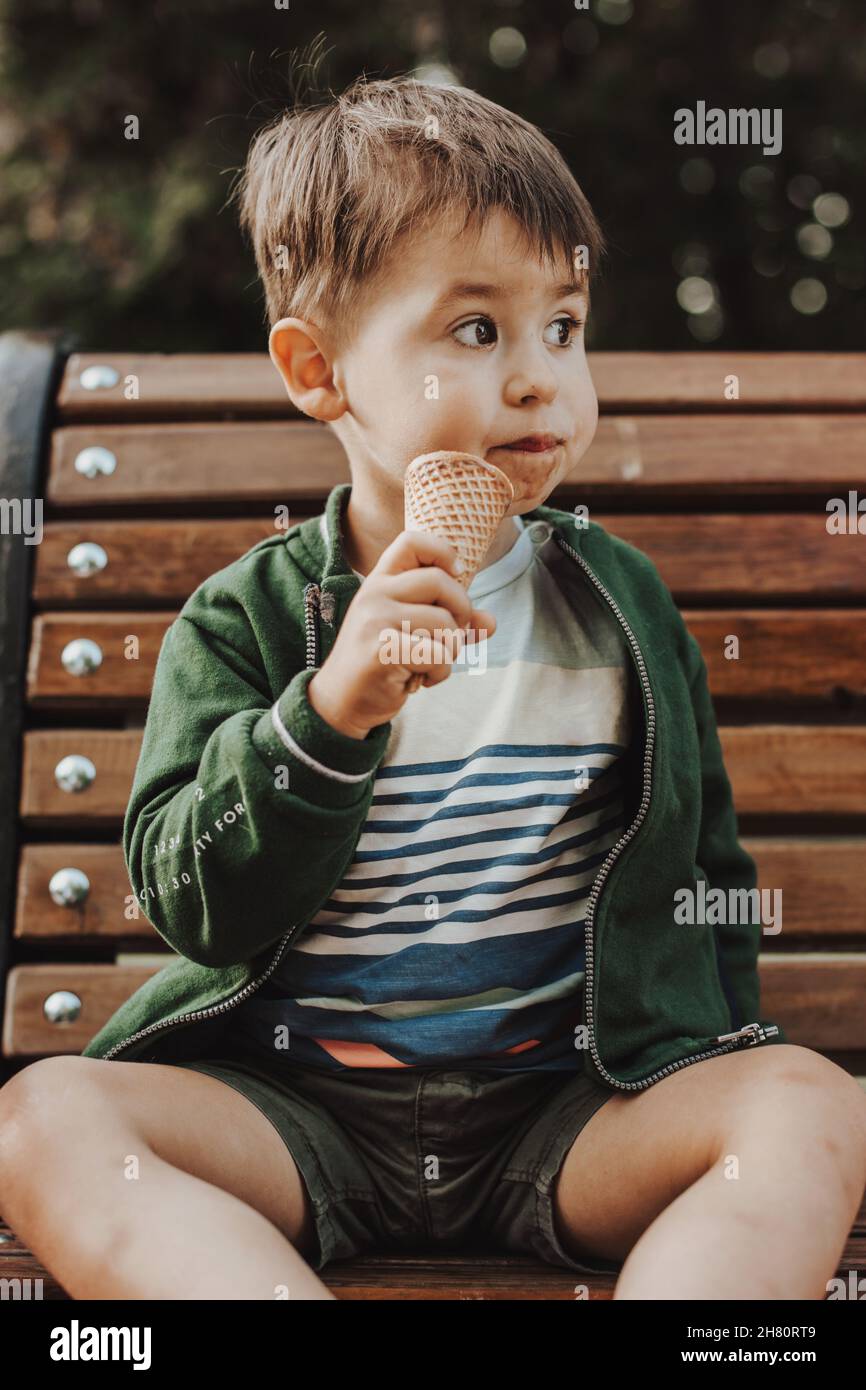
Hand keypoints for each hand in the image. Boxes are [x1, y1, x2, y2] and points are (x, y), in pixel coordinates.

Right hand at [307, 530, 495, 738]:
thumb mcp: (415, 634)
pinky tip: (422, 680)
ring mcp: (375, 619)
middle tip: (452, 638)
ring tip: (430, 665)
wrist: (340, 703)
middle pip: (440, 581)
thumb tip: (491, 622)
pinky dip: (440, 672)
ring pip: (444, 622)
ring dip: (450, 651)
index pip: (412, 541)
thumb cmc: (381, 664)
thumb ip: (451, 623)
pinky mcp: (381, 649)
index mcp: (381, 581)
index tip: (456, 576)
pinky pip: (436, 653)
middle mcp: (375, 593)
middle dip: (461, 613)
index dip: (444, 552)